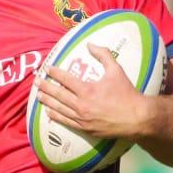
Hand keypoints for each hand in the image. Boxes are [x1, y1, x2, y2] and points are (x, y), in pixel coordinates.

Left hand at [34, 45, 148, 141]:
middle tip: (36, 81)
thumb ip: (103, 55)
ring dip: (47, 101)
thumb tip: (90, 44)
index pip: (66, 79)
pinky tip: (49, 112)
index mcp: (87, 90)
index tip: (47, 69)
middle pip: (58, 94)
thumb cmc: (127, 94)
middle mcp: (81, 105)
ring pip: (59, 108)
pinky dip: (56, 116)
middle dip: (45, 86)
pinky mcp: (85, 128)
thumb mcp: (116, 71)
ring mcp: (82, 118)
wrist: (136, 118)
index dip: (55, 73)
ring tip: (38, 95)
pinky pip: (66, 121)